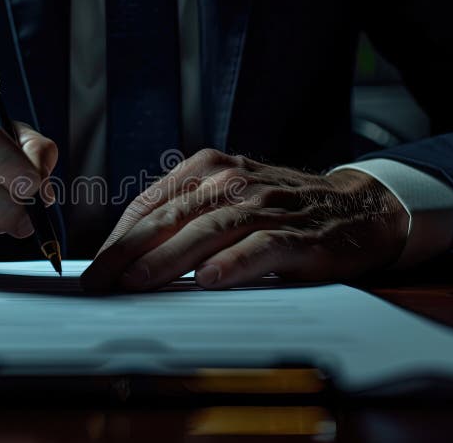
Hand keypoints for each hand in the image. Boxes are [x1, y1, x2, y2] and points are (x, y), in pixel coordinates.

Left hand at [81, 149, 408, 290]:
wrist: (355, 207)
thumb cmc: (278, 207)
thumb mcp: (228, 196)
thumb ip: (187, 215)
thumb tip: (131, 255)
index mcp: (209, 169)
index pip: (152, 204)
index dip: (120, 238)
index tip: (97, 268)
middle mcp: (233, 182)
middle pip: (171, 218)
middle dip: (129, 252)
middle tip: (101, 283)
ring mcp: (266, 206)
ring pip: (208, 231)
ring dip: (169, 259)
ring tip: (138, 283)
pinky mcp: (298, 234)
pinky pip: (261, 247)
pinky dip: (234, 263)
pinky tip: (209, 280)